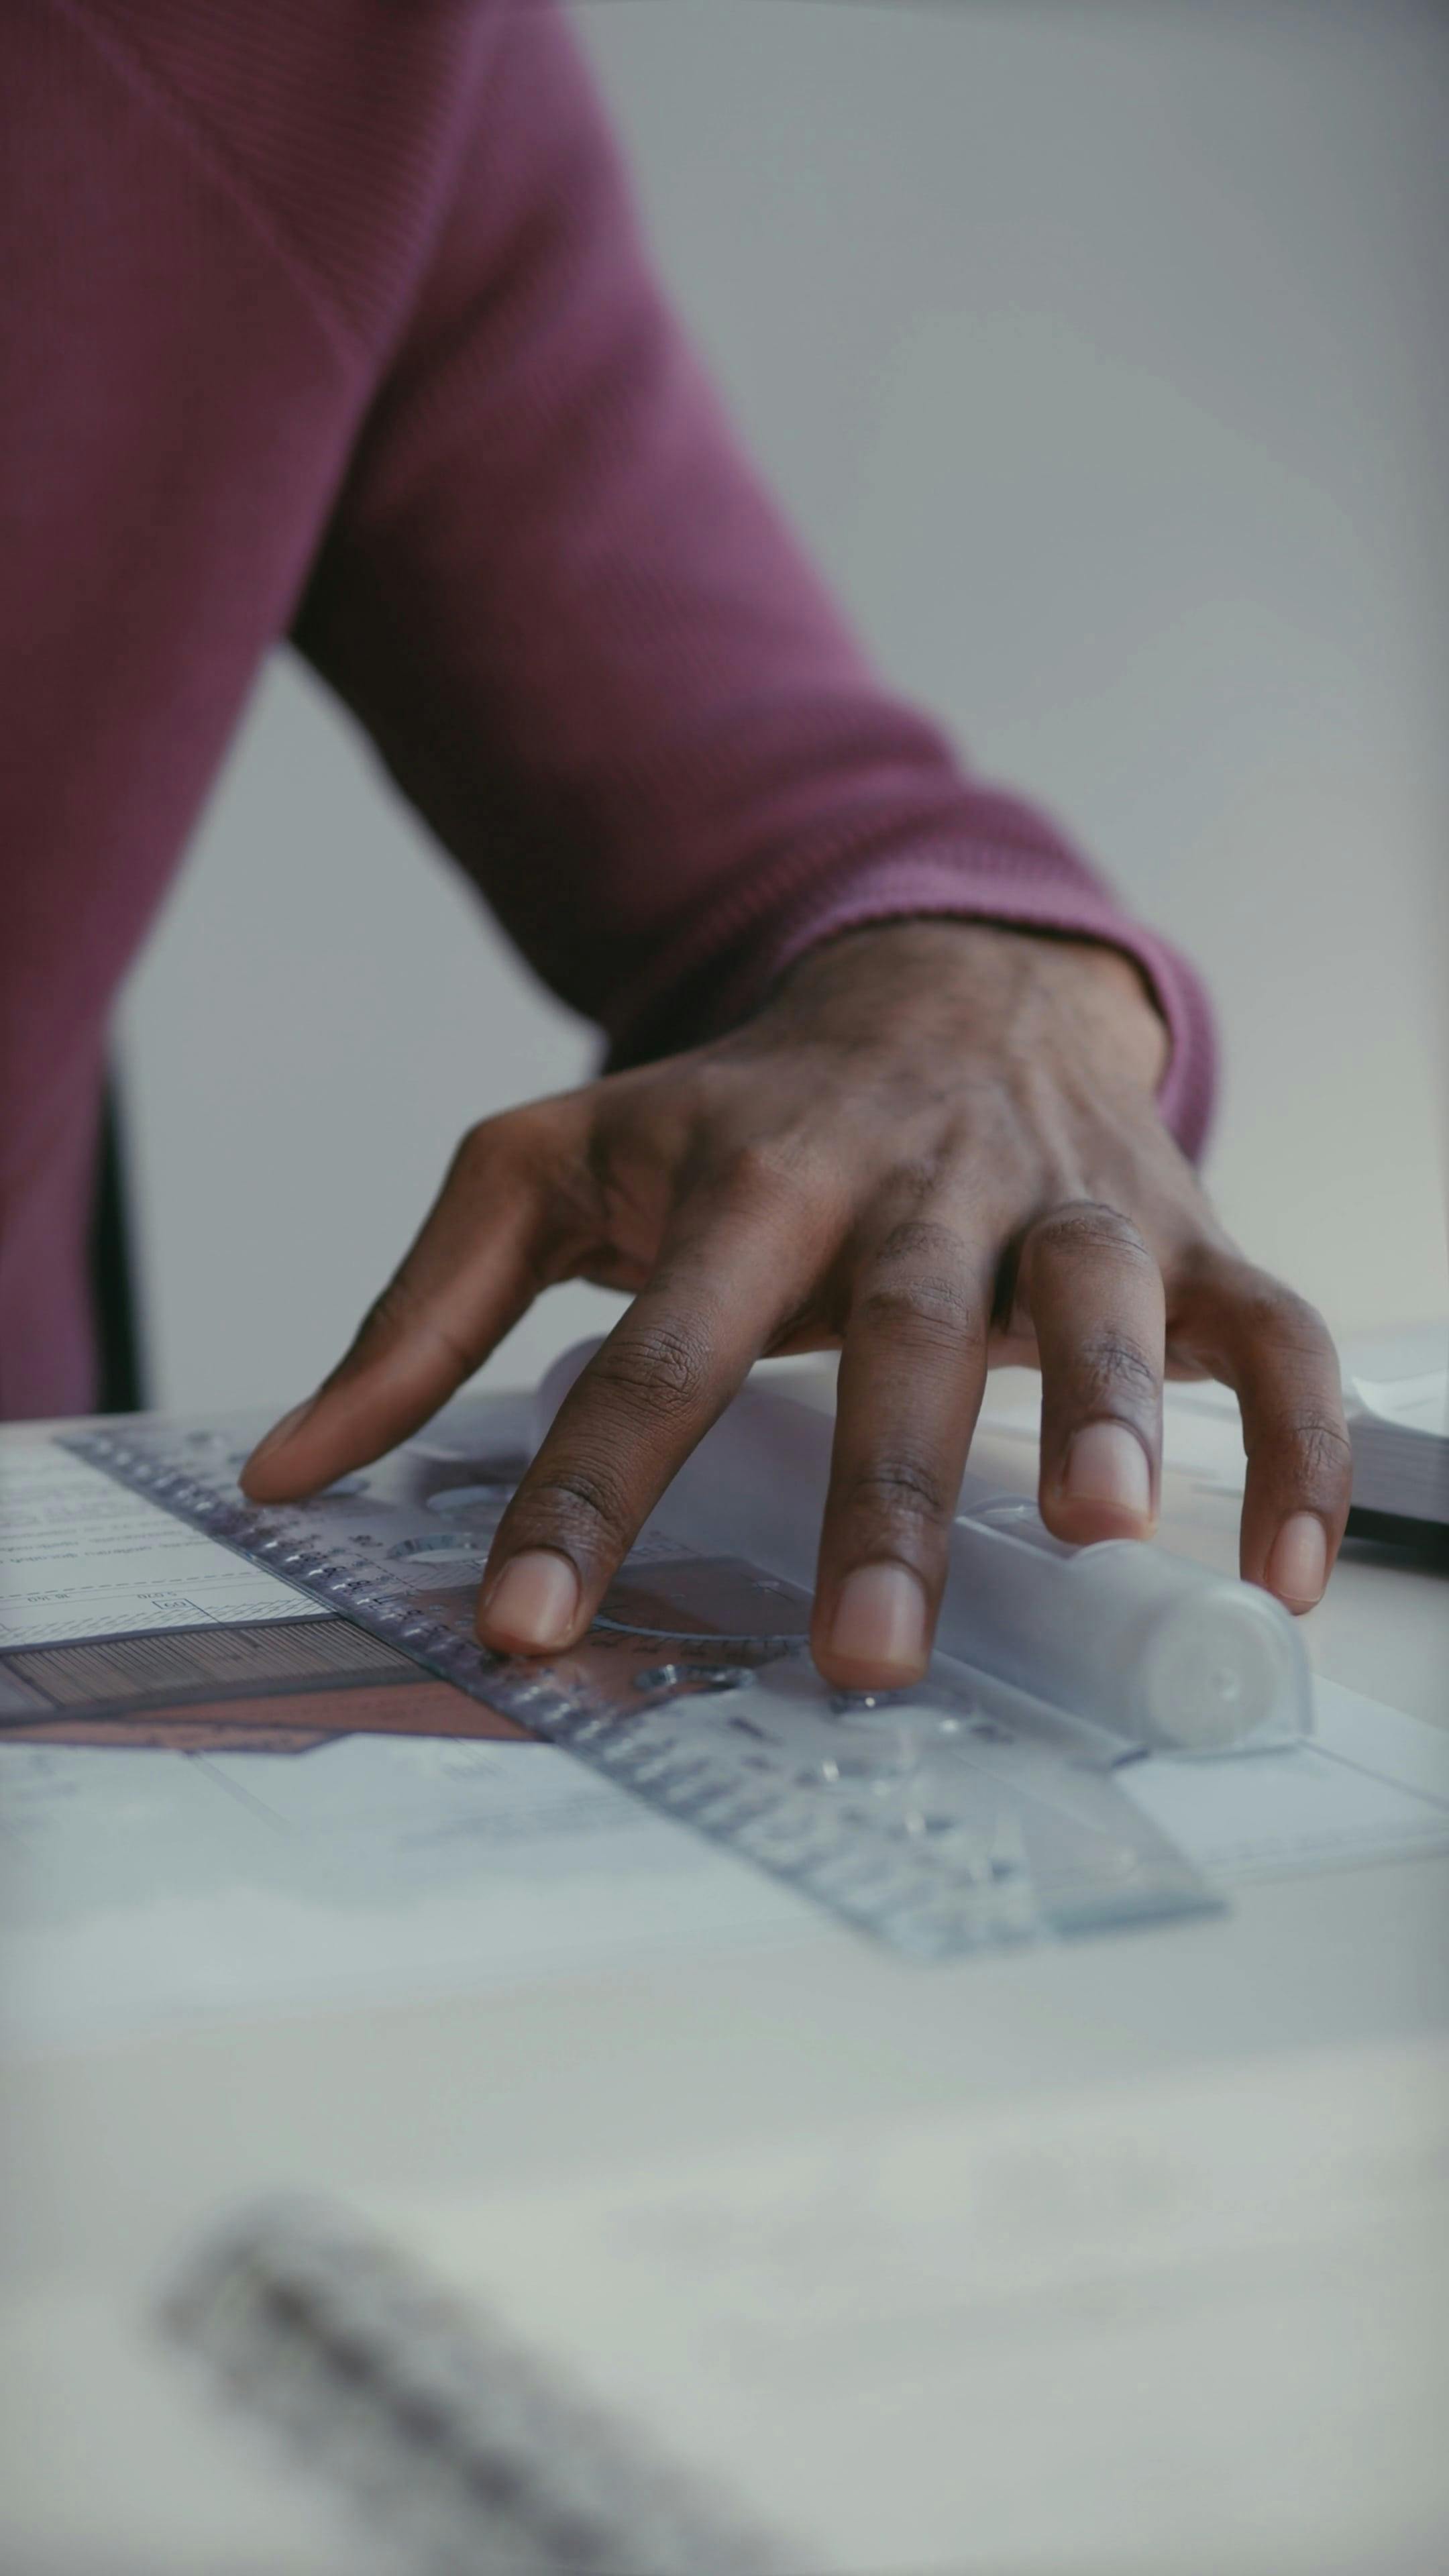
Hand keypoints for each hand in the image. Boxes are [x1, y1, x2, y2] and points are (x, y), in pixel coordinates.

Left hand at [241, 920, 1350, 1688]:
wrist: (943, 982)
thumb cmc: (742, 1113)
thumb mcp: (562, 1166)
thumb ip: (428, 1310)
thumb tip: (282, 1469)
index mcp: (752, 1173)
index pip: (656, 1344)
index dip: (589, 1487)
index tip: (530, 1627)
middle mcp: (918, 1185)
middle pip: (901, 1336)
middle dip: (885, 1492)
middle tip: (861, 1653)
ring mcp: (1064, 1206)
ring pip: (1105, 1300)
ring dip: (1114, 1409)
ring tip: (1106, 1532)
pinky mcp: (1184, 1232)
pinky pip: (1273, 1334)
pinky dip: (1300, 1445)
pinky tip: (1281, 1578)